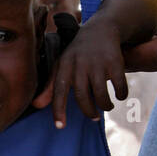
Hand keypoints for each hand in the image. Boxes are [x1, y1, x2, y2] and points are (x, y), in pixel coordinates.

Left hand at [32, 0, 156, 125]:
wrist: (102, 29)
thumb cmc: (78, 53)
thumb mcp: (62, 65)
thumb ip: (50, 86)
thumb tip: (36, 106)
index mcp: (64, 65)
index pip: (58, 90)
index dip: (58, 109)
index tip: (60, 126)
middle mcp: (80, 64)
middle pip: (82, 96)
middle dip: (88, 111)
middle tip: (93, 117)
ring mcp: (98, 62)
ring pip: (101, 95)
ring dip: (106, 106)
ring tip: (107, 106)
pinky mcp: (115, 62)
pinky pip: (119, 87)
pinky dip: (121, 95)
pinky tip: (119, 96)